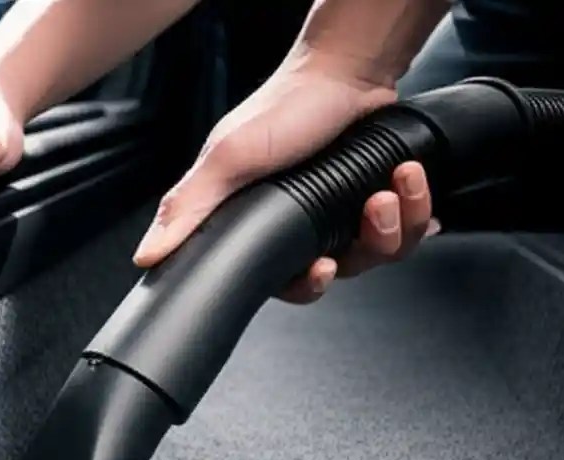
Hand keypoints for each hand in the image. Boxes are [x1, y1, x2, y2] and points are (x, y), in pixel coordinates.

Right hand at [133, 53, 440, 302]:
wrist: (347, 69)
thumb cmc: (284, 108)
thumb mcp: (228, 157)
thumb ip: (189, 208)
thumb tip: (146, 256)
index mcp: (259, 225)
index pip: (276, 282)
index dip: (302, 286)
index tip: (318, 267)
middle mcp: (302, 225)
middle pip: (336, 274)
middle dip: (362, 245)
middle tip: (368, 209)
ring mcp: (342, 214)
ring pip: (376, 254)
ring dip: (393, 222)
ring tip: (392, 185)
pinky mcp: (379, 201)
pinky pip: (407, 229)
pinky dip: (417, 206)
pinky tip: (409, 182)